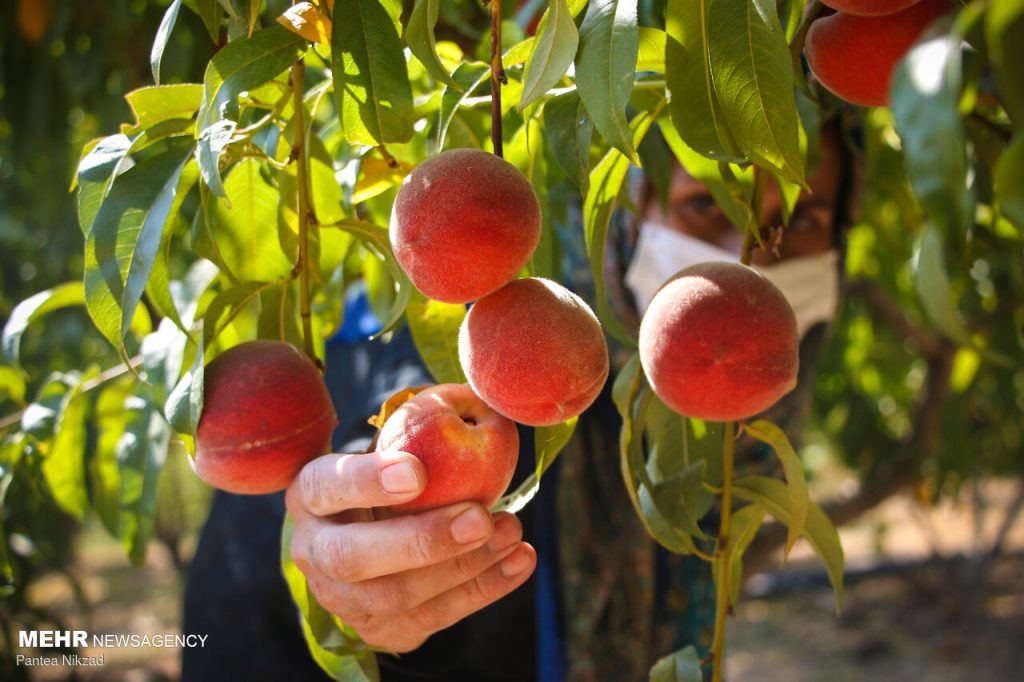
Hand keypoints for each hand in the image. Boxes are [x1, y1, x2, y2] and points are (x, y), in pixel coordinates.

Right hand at [285, 450, 536, 652]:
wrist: (373, 541)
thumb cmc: (389, 480)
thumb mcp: (390, 449)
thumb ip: (420, 431)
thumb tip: (481, 402)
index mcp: (310, 495)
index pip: (326, 485)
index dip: (366, 481)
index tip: (418, 471)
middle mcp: (314, 550)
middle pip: (351, 557)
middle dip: (421, 541)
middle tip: (480, 517)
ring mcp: (341, 598)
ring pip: (393, 596)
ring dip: (461, 567)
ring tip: (510, 531)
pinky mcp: (379, 630)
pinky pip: (431, 618)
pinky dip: (482, 590)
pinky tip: (519, 561)